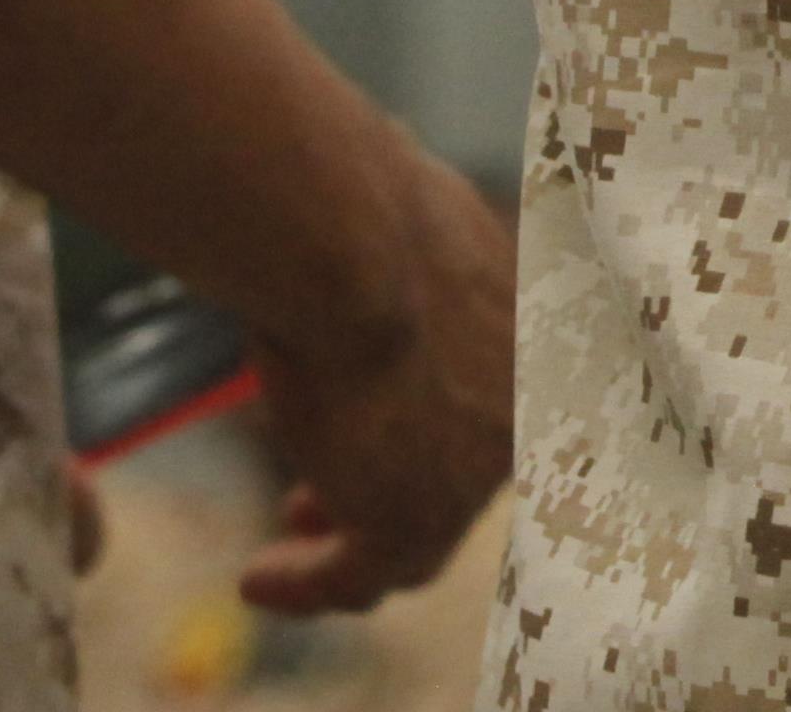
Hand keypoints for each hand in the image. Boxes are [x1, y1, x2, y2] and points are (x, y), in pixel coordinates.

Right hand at [235, 142, 515, 615]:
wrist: (351, 242)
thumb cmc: (364, 206)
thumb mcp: (403, 222)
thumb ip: (403, 254)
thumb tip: (362, 216)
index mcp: (530, 332)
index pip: (489, 404)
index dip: (426, 427)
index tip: (367, 432)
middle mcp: (520, 406)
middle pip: (458, 478)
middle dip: (383, 489)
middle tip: (310, 500)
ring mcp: (477, 469)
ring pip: (413, 541)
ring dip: (341, 551)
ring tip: (280, 561)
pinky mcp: (416, 518)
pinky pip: (360, 575)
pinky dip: (307, 584)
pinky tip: (260, 578)